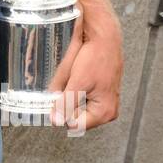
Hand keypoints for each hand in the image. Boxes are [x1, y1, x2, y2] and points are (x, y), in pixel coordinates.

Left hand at [47, 4, 122, 132]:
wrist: (104, 37)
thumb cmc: (96, 57)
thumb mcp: (77, 82)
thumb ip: (66, 103)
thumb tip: (56, 120)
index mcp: (105, 112)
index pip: (74, 125)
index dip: (62, 112)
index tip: (57, 98)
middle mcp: (107, 110)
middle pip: (75, 116)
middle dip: (66, 103)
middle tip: (67, 84)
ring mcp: (104, 101)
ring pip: (76, 105)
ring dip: (69, 95)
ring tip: (74, 78)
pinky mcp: (100, 92)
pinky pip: (80, 96)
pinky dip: (74, 88)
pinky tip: (76, 77)